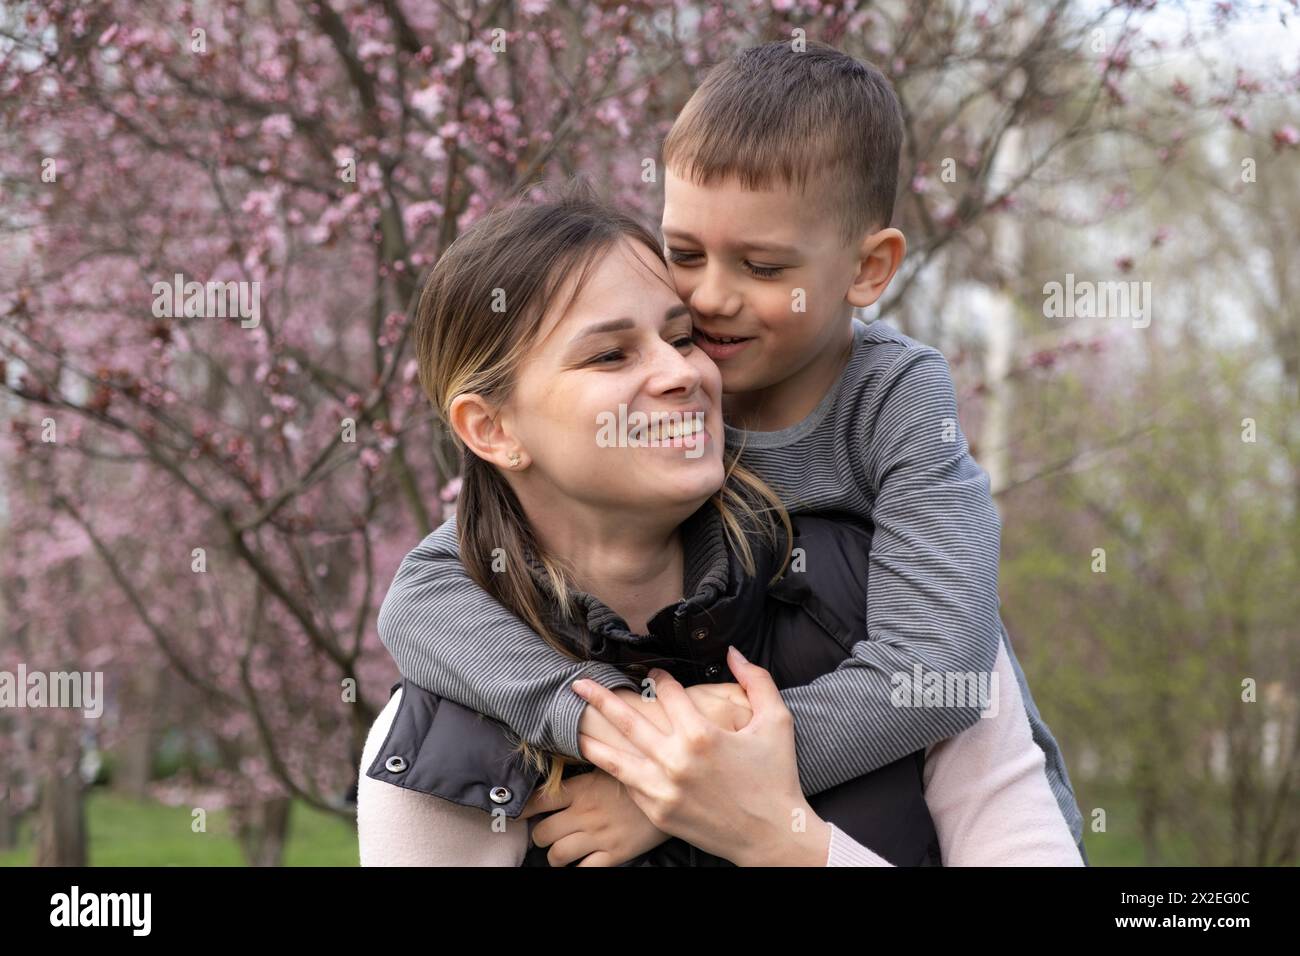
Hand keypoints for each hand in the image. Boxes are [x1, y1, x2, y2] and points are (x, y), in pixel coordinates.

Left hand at [521, 769, 669, 866]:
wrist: (676, 790)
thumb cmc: (644, 770)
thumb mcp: (613, 759)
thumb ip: (588, 758)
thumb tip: (568, 745)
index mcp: (582, 788)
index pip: (538, 801)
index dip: (522, 809)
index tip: (517, 813)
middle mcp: (585, 814)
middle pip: (543, 833)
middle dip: (540, 836)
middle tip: (545, 833)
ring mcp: (599, 836)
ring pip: (558, 855)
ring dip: (554, 856)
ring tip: (559, 852)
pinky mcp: (615, 854)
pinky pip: (584, 871)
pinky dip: (577, 869)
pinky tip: (580, 863)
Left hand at [571, 646, 831, 866]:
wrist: (772, 835)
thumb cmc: (776, 776)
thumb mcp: (776, 722)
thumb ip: (756, 681)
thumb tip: (734, 651)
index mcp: (701, 735)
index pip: (668, 694)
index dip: (660, 678)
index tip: (654, 673)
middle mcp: (676, 761)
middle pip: (628, 722)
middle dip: (601, 700)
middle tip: (578, 684)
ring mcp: (663, 790)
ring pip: (617, 760)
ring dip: (594, 742)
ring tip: (574, 730)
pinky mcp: (658, 812)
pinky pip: (630, 786)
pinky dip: (616, 772)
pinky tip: (606, 762)